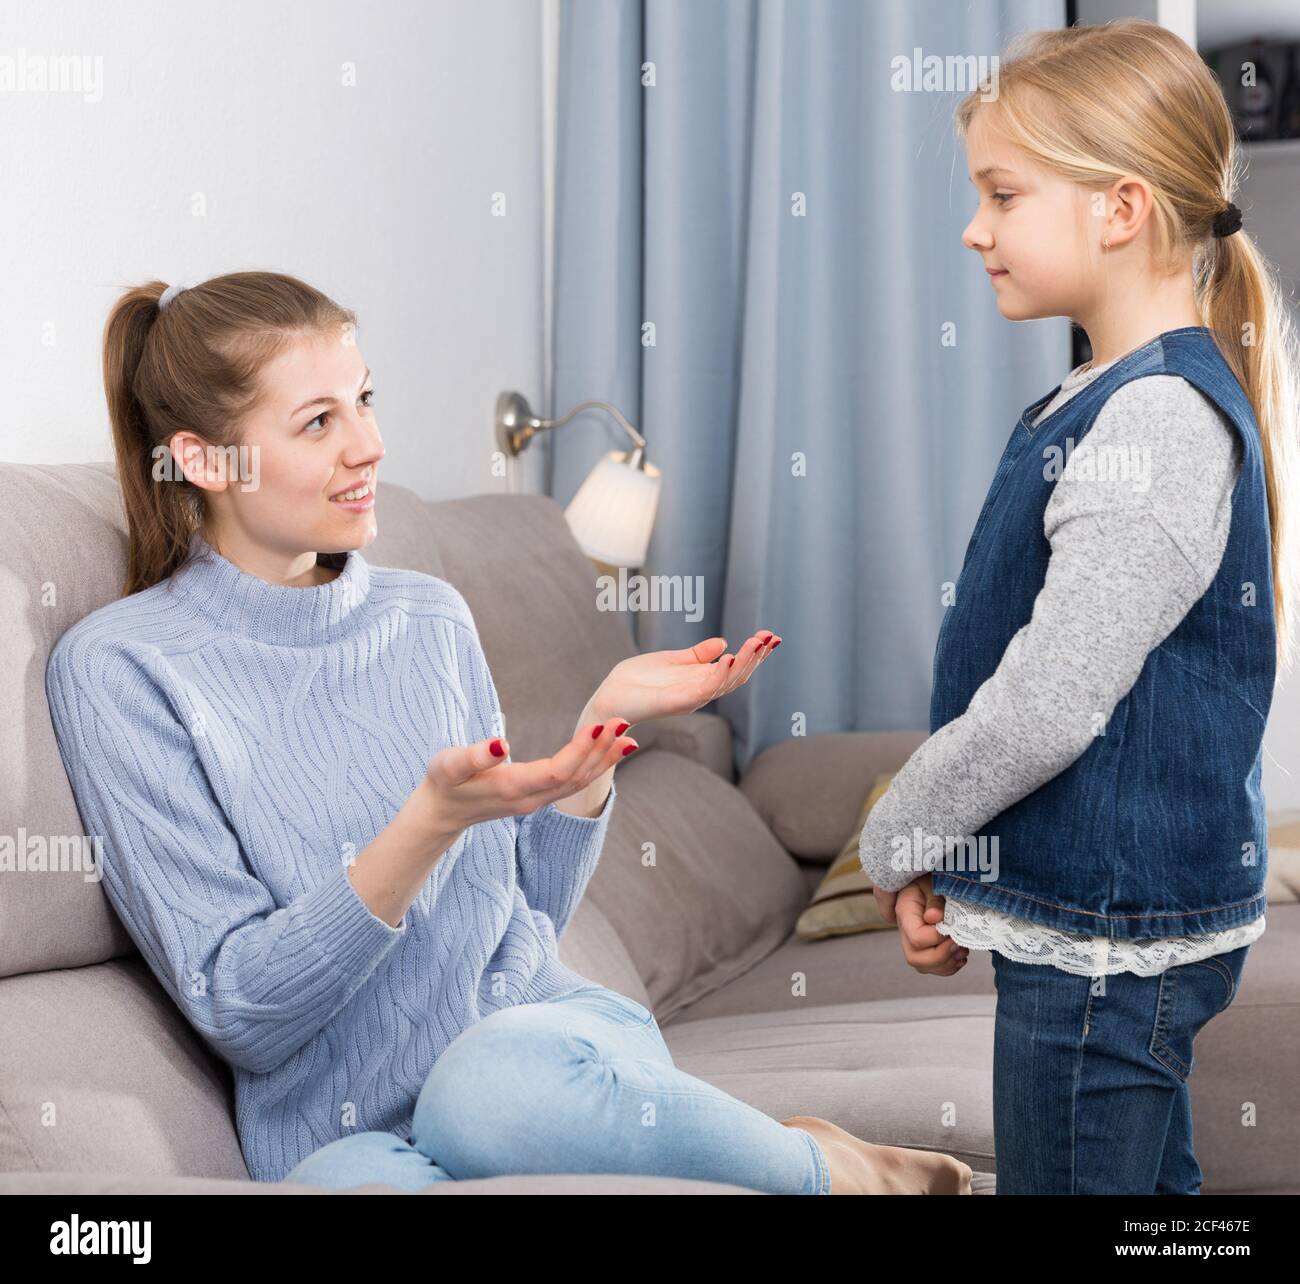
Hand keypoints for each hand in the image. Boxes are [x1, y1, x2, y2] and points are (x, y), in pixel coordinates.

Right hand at [422, 718, 636, 838]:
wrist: (441, 814)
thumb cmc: (443, 784)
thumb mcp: (450, 766)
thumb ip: (475, 756)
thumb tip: (501, 743)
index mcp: (514, 788)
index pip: (558, 771)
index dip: (580, 749)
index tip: (598, 724)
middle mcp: (532, 799)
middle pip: (577, 777)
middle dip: (602, 750)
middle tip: (623, 721)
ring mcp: (537, 801)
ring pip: (579, 782)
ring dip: (604, 758)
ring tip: (627, 735)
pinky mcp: (538, 797)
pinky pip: (574, 783)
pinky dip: (595, 766)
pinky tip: (609, 751)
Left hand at [588, 630, 781, 725]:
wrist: (609, 698)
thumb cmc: (637, 682)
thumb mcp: (672, 661)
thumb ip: (697, 655)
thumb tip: (723, 642)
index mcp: (700, 681)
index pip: (734, 668)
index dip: (753, 654)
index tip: (770, 636)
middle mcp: (700, 692)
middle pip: (736, 676)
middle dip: (754, 658)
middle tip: (770, 638)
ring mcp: (689, 698)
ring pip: (724, 682)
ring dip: (743, 663)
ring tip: (756, 644)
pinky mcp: (674, 702)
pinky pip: (702, 689)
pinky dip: (717, 674)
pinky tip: (728, 657)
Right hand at [881, 874, 968, 976]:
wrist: (927, 878)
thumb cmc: (930, 877)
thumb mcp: (933, 882)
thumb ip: (934, 899)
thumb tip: (935, 917)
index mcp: (905, 911)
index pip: (916, 937)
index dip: (936, 938)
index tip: (953, 929)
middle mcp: (905, 929)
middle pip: (914, 958)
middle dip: (940, 957)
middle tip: (959, 945)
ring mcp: (913, 940)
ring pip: (922, 966)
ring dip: (946, 964)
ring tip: (962, 950)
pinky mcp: (924, 947)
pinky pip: (932, 967)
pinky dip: (948, 967)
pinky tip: (960, 955)